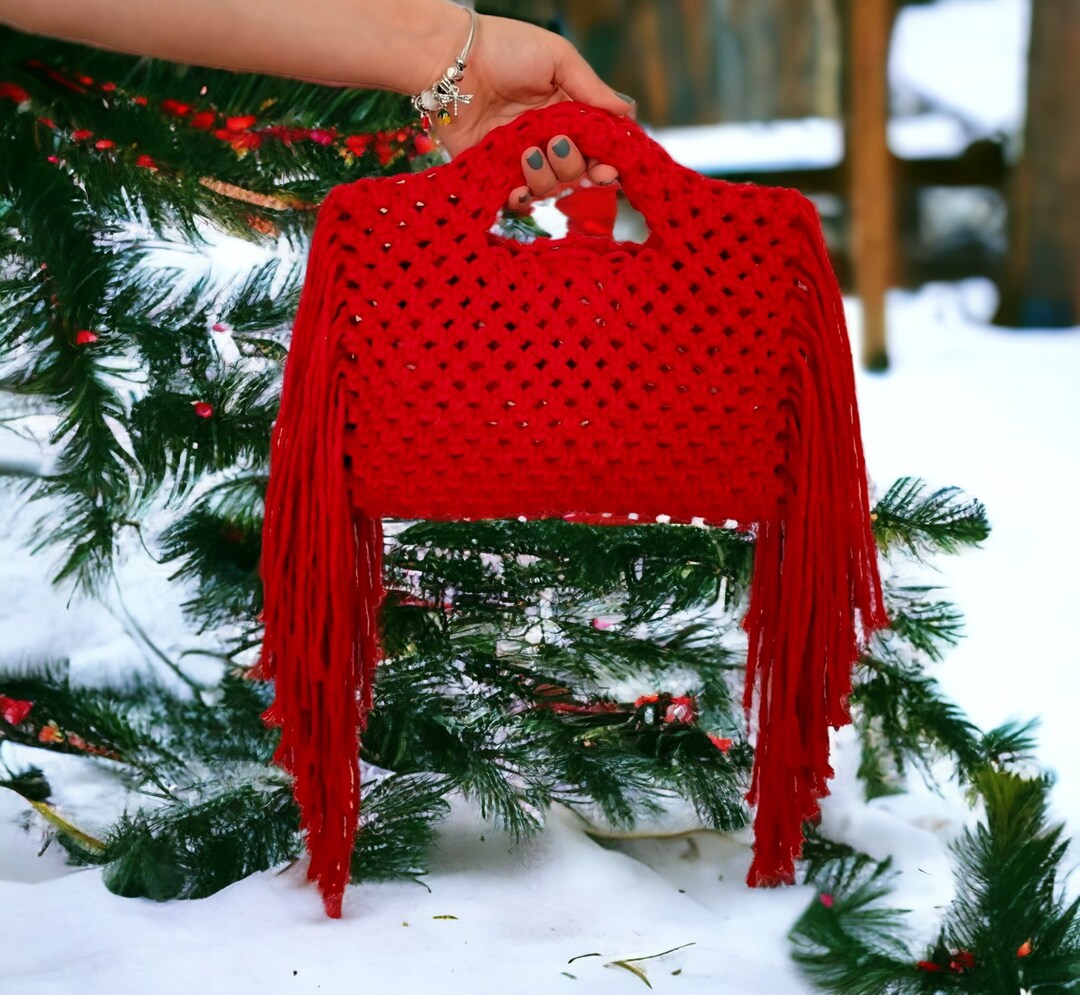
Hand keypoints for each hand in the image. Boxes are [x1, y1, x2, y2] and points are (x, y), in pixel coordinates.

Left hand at [428, 13, 631, 209]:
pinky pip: (516, 199)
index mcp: (567, 113)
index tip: (608, 168)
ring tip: (528, 152)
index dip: (606, 162)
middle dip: (574, 166)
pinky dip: (520, 198)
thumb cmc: (505, 49)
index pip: (597, 147)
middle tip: (557, 144)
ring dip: (546, 176)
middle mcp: (547, 139)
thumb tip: (628, 113)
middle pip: (577, 172)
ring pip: (550, 188)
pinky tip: (517, 184)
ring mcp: (521, 158)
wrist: (452, 60)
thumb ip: (592, 89)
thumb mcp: (557, 58)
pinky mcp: (494, 171)